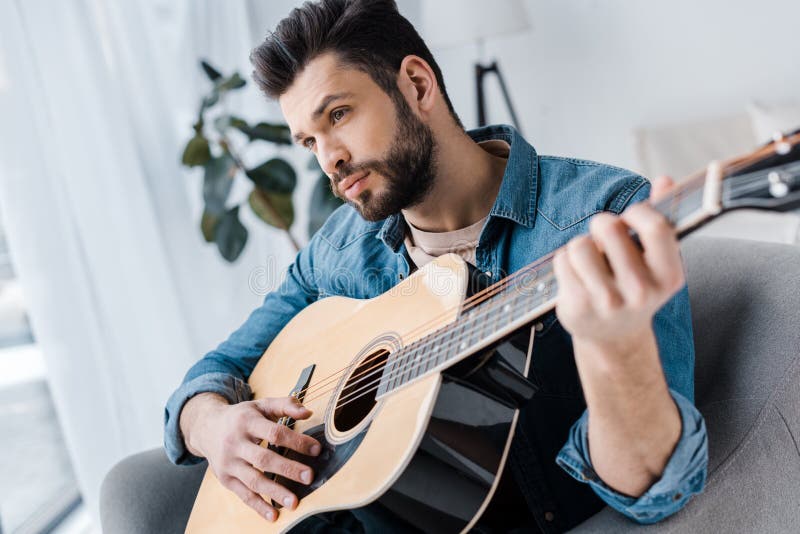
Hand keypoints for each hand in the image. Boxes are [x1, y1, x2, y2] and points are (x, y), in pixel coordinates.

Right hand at [183, 394, 321, 521]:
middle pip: (264, 458)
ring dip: (274, 492)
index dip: (296, 441)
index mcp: (247, 422)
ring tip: (294, 503)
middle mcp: (236, 443)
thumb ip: (286, 404)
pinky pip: (243, 495)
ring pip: (253, 480)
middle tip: (309, 477)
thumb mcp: (261, 405)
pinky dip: (259, 506)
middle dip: (288, 468)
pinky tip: (274, 515)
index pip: (274, 432)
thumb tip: (308, 412)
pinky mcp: (226, 479)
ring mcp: (229, 463)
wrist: (206, 428)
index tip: (316, 449)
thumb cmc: (242, 416)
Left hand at [553, 177, 683, 352]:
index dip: (638, 212)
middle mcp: (641, 292)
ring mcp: (608, 302)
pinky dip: (565, 262)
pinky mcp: (578, 306)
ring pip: (580, 244)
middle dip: (602, 225)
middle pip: (609, 228)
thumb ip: (660, 220)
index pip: (656, 227)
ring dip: (580, 246)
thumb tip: (665, 180)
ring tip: (589, 262)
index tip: (630, 217)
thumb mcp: (655, 260)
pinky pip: (562, 261)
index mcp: (669, 276)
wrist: (614, 338)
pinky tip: (576, 278)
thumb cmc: (634, 288)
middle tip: (604, 240)